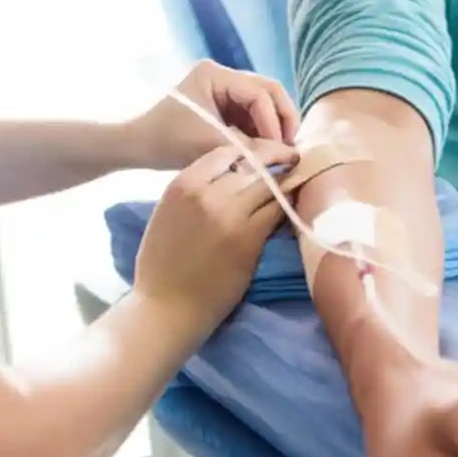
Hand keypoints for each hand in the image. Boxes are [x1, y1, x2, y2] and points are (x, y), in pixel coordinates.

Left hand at [128, 60, 298, 170]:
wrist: (139, 146)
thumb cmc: (166, 141)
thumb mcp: (208, 144)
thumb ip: (247, 147)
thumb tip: (286, 154)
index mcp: (214, 74)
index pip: (257, 92)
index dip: (273, 120)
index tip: (280, 148)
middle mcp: (222, 75)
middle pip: (268, 90)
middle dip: (281, 119)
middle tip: (290, 147)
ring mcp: (224, 89)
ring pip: (264, 103)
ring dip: (274, 126)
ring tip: (281, 151)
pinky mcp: (225, 105)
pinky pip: (253, 115)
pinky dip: (263, 132)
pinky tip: (268, 150)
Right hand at [133, 143, 296, 330]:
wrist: (166, 307)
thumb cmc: (161, 264)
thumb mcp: (168, 213)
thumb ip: (194, 191)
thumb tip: (229, 175)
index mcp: (183, 184)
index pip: (226, 151)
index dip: (252, 150)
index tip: (265, 153)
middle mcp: (207, 193)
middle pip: (253, 164)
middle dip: (277, 159)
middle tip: (293, 159)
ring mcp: (230, 215)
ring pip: (269, 185)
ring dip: (285, 182)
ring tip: (296, 181)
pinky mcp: (249, 239)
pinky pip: (277, 212)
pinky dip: (286, 207)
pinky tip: (291, 208)